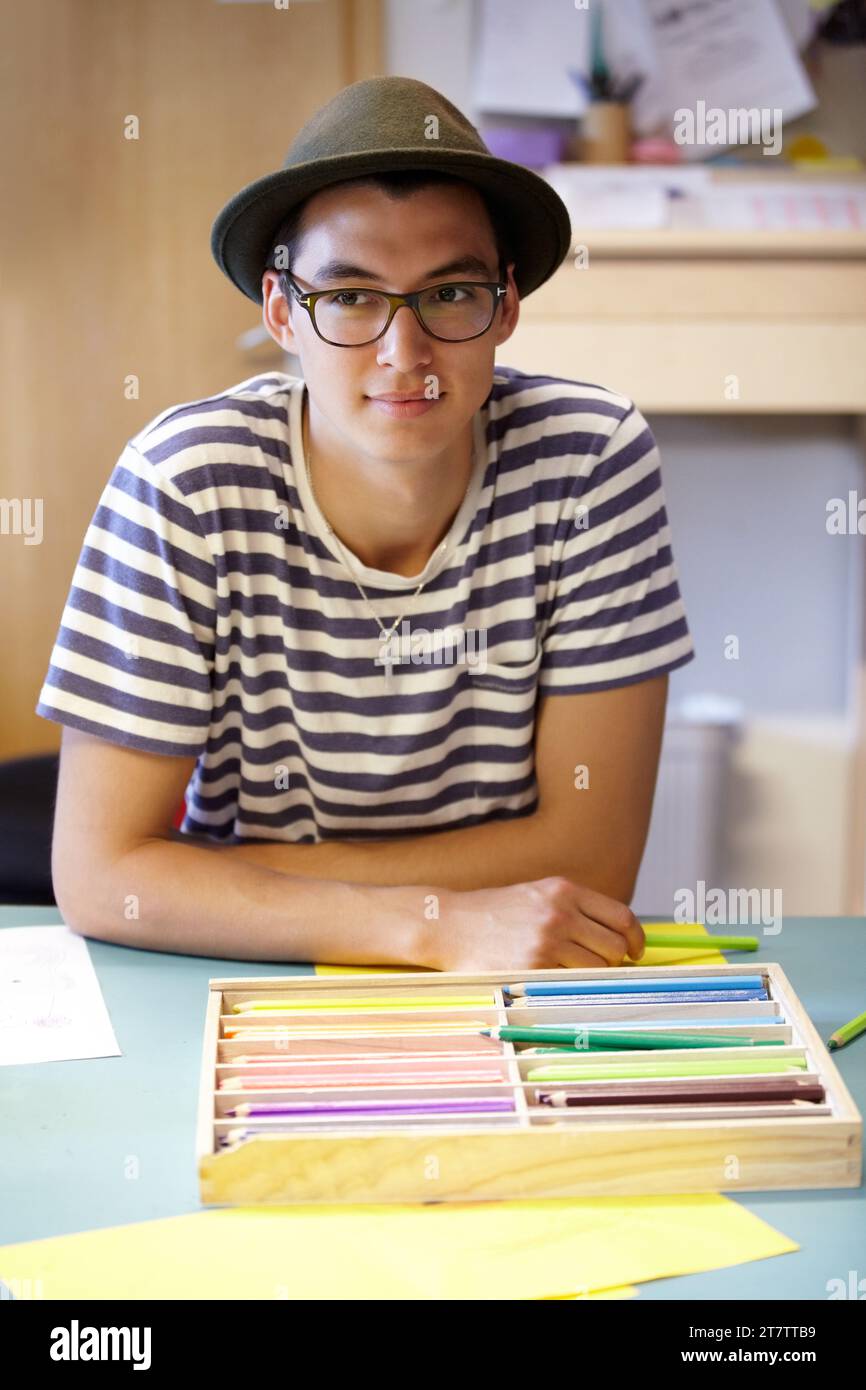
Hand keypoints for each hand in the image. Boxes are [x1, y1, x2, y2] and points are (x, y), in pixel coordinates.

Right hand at [432, 876, 644, 972]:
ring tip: (567, 973)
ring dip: (589, 976)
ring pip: (596, 969)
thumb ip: (573, 909)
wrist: (448, 924)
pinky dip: (567, 987)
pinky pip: (569, 984)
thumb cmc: (494, 914)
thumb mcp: (536, 895)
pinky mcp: (532, 968)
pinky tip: (551, 981)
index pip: (621, 917)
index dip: (635, 939)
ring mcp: (546, 942)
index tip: (635, 952)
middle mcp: (559, 913)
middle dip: (612, 961)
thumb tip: (616, 937)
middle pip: (614, 947)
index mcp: (563, 890)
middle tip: (598, 967)